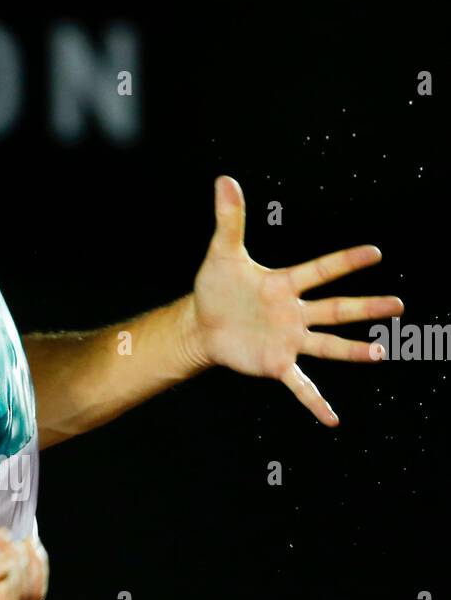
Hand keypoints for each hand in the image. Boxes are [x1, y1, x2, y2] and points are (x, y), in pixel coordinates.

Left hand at [187, 175, 403, 424]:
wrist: (201, 323)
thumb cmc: (216, 287)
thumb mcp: (222, 254)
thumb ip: (229, 219)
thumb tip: (224, 180)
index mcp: (286, 284)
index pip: (321, 270)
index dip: (345, 262)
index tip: (375, 253)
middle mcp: (295, 313)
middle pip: (336, 310)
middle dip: (366, 308)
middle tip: (398, 305)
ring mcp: (289, 340)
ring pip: (328, 346)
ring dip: (354, 351)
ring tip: (381, 353)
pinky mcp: (277, 364)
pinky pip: (300, 385)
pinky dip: (315, 402)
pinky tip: (332, 419)